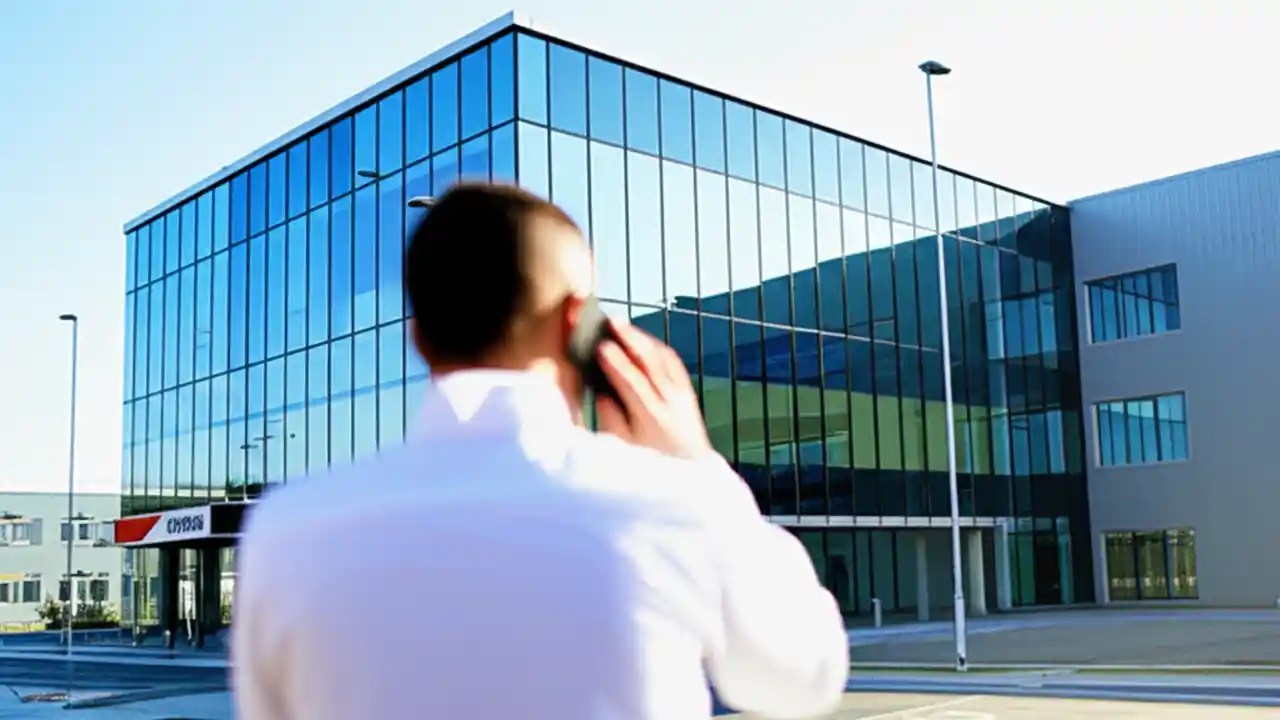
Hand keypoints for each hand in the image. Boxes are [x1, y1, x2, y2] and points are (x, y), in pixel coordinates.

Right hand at [594, 320, 714, 459]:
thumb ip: (611, 417)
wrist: (689, 474)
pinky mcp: (687, 392)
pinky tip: (641, 339)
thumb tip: (602, 390)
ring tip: (619, 324)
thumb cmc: (649, 463)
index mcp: (652, 419)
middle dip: (629, 339)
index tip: (599, 346)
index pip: (633, 383)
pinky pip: (672, 362)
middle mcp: (671, 403)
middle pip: (651, 362)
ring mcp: (683, 396)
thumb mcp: (622, 447)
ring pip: (663, 357)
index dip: (616, 363)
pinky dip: (655, 346)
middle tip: (609, 320)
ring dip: (641, 337)